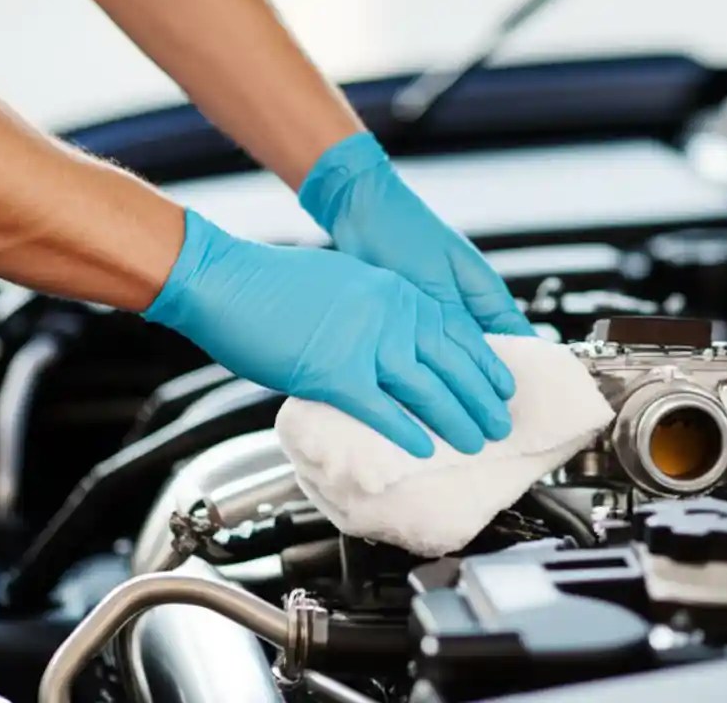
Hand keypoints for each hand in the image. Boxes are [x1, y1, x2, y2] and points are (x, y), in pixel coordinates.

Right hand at [144, 210, 514, 457]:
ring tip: (477, 441)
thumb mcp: (344, 282)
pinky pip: (382, 409)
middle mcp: (390, 313)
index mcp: (393, 291)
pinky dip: (407, 432)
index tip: (500, 385)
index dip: (482, 362)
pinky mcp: (335, 371)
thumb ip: (377, 310)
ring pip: (427, 389)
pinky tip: (425, 448)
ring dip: (456, 419)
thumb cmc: (272, 281)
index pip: (454, 331)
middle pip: (451, 362)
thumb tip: (396, 341)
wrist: (225, 278)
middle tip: (500, 422)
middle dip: (480, 397)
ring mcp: (365, 342)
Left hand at [297, 133, 534, 395]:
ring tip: (465, 420)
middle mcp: (467, 304)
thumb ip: (456, 325)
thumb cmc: (402, 233)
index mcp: (485, 293)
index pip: (517, 340)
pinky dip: (433, 372)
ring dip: (462, 386)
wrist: (360, 207)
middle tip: (494, 428)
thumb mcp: (434, 285)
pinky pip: (432, 350)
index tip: (521, 406)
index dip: (519, 375)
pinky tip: (427, 396)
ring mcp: (442, 309)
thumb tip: (483, 366)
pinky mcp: (414, 314)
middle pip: (491, 356)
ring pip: (462, 358)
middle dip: (491, 391)